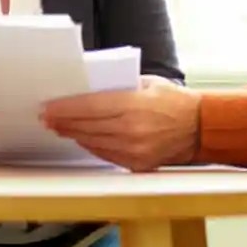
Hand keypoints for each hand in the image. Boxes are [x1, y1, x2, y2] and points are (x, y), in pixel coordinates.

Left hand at [41, 76, 200, 171]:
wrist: (199, 127)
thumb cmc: (174, 101)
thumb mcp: (146, 83)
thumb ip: (118, 86)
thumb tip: (88, 88)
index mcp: (133, 105)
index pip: (88, 107)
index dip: (64, 109)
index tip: (48, 108)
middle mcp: (131, 130)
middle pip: (86, 126)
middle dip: (63, 122)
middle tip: (47, 118)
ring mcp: (134, 150)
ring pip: (92, 142)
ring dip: (73, 135)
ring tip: (60, 128)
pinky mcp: (137, 164)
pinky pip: (105, 155)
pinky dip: (91, 145)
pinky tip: (81, 138)